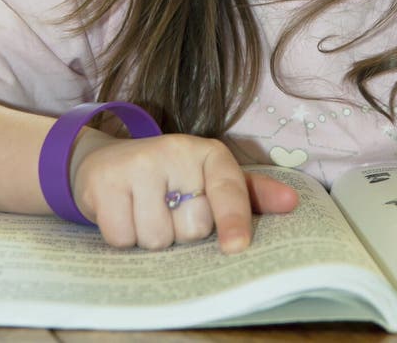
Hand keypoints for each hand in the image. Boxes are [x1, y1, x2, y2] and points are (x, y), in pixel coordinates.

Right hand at [71, 132, 297, 251]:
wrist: (106, 162)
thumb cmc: (169, 177)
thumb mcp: (209, 179)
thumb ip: (250, 194)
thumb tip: (292, 203)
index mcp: (208, 152)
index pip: (227, 187)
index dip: (235, 218)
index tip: (237, 246)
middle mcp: (174, 150)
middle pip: (192, 227)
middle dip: (181, 232)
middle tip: (169, 208)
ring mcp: (137, 163)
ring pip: (156, 238)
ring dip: (149, 237)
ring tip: (144, 210)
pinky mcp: (103, 181)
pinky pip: (122, 238)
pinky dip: (121, 237)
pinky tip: (121, 212)